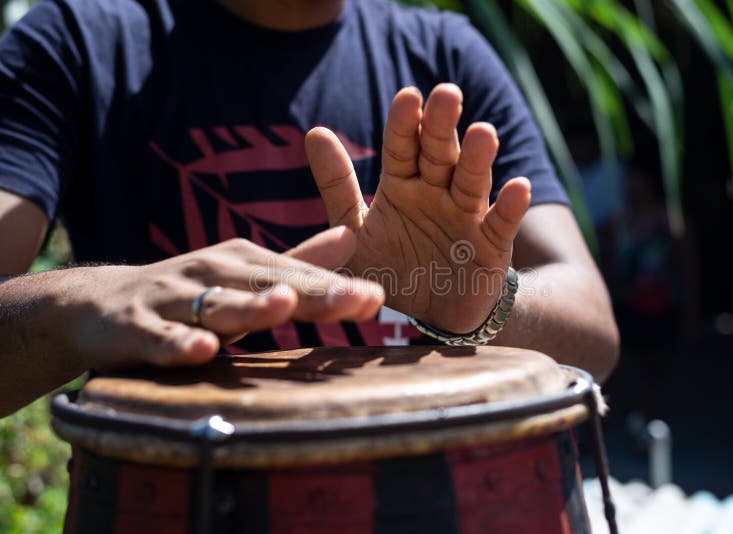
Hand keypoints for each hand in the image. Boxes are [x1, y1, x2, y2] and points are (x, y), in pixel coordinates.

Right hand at [47, 227, 383, 370]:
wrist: (97, 302)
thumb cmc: (188, 292)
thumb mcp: (243, 274)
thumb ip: (297, 263)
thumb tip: (352, 236)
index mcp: (242, 261)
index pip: (298, 276)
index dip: (337, 289)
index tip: (377, 299)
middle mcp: (213, 272)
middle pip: (268, 285)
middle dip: (314, 293)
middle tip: (356, 300)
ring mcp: (173, 298)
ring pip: (217, 305)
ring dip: (250, 306)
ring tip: (283, 305)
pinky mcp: (136, 326)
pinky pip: (160, 338)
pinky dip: (179, 343)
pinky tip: (201, 350)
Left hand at [306, 84, 530, 332]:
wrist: (434, 313)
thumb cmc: (394, 267)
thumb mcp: (357, 230)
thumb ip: (338, 186)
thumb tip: (315, 131)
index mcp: (404, 183)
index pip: (402, 146)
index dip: (405, 123)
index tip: (407, 96)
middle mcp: (437, 191)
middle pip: (439, 154)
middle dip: (443, 126)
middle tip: (447, 94)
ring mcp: (467, 215)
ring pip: (471, 182)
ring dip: (478, 158)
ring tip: (483, 133)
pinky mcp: (492, 244)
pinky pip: (502, 224)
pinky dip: (510, 207)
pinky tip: (518, 186)